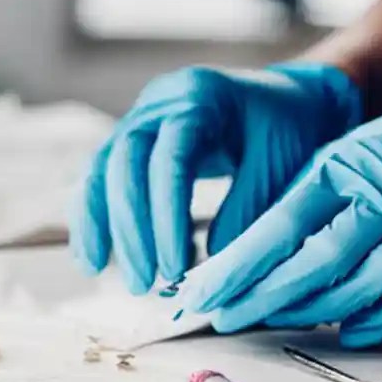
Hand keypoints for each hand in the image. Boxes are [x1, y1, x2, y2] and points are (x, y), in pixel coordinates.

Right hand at [70, 63, 361, 293]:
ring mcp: (140, 118)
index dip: (166, 218)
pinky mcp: (133, 140)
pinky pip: (102, 177)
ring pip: (103, 169)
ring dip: (101, 225)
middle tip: (142, 284)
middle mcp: (159, 102)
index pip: (169, 161)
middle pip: (124, 164)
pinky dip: (94, 216)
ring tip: (103, 275)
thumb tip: (210, 273)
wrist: (288, 98)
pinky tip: (92, 258)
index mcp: (199, 98)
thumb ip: (247, 212)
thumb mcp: (279, 166)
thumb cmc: (288, 129)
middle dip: (130, 229)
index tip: (174, 269)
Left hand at [177, 85, 381, 346]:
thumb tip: (253, 253)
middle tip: (224, 320)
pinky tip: (345, 332)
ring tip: (273, 322)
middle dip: (262, 298)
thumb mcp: (354, 152)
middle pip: (315, 262)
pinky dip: (376, 321)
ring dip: (312, 313)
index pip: (282, 224)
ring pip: (360, 287)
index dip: (239, 265)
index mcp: (349, 164)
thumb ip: (311, 198)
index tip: (201, 291)